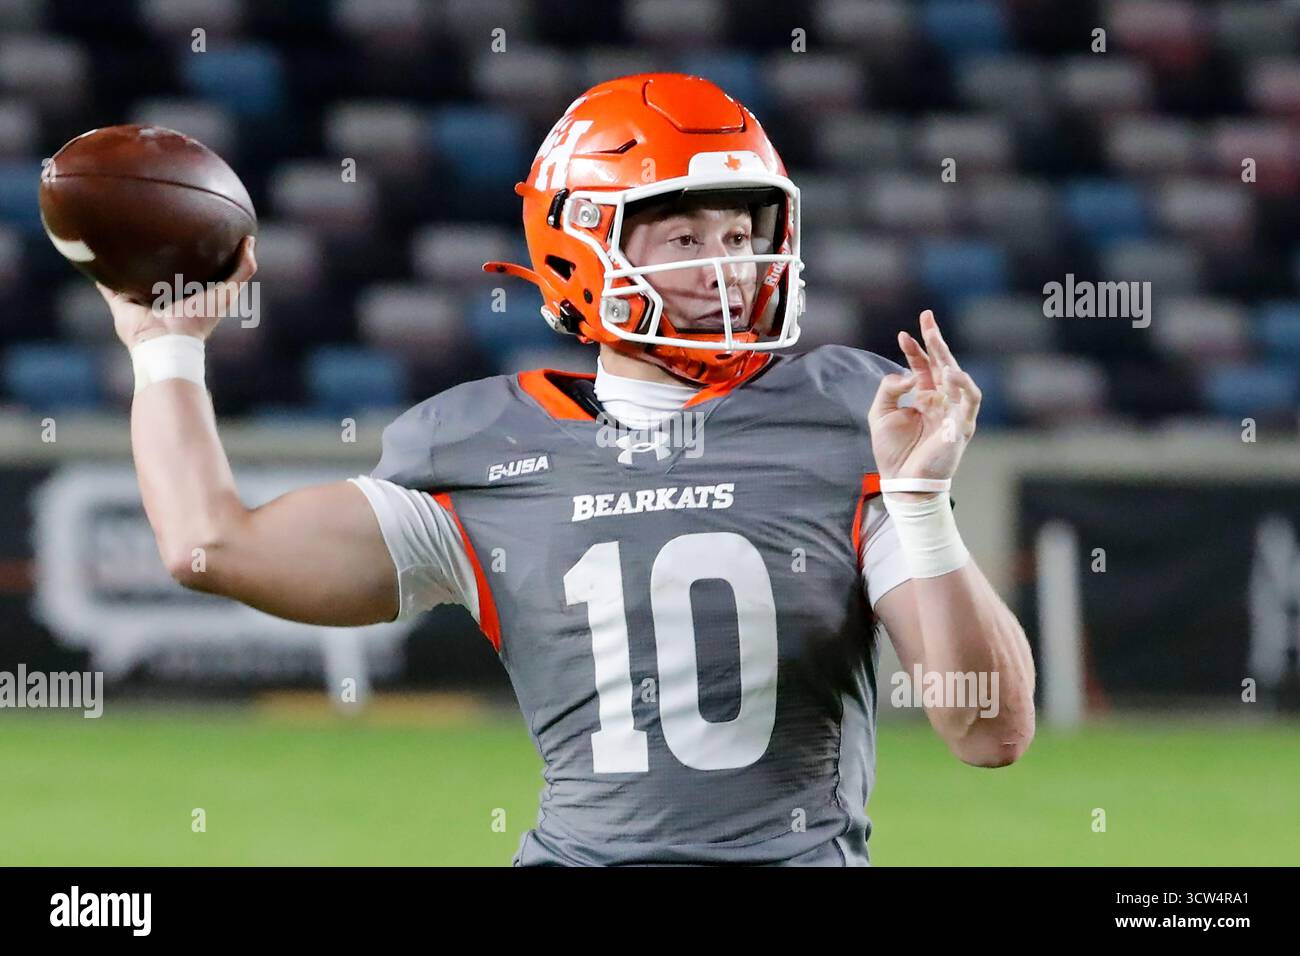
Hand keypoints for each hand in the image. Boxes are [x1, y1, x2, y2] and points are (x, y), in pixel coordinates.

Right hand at [100, 235, 256, 349]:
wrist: (167, 341)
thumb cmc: (199, 318)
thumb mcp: (228, 292)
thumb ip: (242, 269)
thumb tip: (250, 240)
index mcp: (186, 292)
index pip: (188, 267)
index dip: (188, 250)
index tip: (187, 225)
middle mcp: (162, 294)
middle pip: (156, 268)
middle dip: (153, 250)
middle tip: (148, 222)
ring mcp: (139, 298)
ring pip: (129, 273)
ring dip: (123, 258)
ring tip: (116, 231)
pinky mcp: (120, 301)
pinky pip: (104, 283)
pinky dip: (97, 270)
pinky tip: (90, 253)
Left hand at [868, 310, 981, 487]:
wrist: (902, 481)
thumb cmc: (893, 452)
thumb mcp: (880, 413)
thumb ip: (890, 388)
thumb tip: (908, 372)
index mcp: (924, 397)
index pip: (923, 366)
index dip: (915, 349)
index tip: (903, 334)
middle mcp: (941, 400)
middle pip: (942, 363)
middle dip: (935, 340)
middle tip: (927, 317)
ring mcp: (953, 411)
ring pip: (958, 377)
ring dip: (947, 358)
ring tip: (934, 341)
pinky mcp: (962, 425)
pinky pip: (970, 399)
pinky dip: (963, 384)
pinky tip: (949, 373)